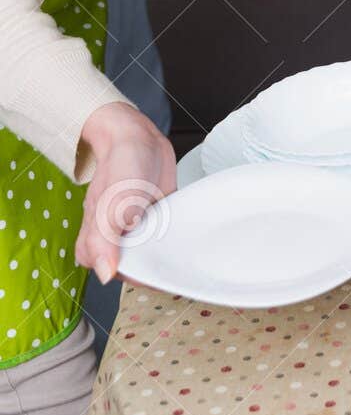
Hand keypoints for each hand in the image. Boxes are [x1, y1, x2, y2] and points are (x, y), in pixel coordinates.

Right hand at [75, 103, 175, 285]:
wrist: (135, 137)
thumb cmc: (119, 165)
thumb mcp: (111, 203)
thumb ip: (104, 240)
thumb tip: (107, 273)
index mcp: (96, 246)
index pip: (124, 276)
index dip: (146, 277)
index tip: (166, 273)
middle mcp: (116, 243)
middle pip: (142, 268)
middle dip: (162, 266)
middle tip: (183, 259)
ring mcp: (136, 232)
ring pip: (156, 254)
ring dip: (172, 252)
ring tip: (190, 249)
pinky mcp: (154, 220)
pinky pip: (166, 237)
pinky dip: (177, 238)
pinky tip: (189, 235)